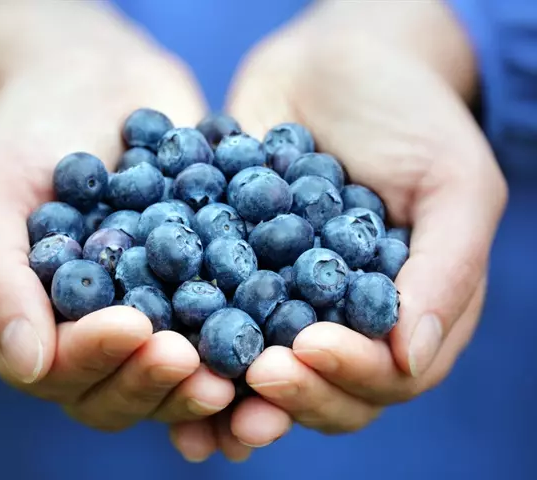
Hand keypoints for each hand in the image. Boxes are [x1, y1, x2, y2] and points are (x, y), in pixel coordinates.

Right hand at [0, 1, 240, 458]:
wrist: (92, 81)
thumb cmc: (27, 134)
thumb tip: (29, 367)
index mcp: (41, 327)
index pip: (64, 370)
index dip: (96, 358)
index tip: (132, 327)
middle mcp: (101, 334)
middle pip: (126, 387)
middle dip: (157, 380)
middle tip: (191, 361)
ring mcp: (159, 312)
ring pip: (181, 371)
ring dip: (210, 376)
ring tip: (241, 361)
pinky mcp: (207, 283)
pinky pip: (232, 317)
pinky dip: (256, 328)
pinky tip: (284, 324)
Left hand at [169, 0, 507, 452]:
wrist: (332, 62)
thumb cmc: (407, 112)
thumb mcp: (453, 180)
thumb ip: (446, 268)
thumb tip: (411, 356)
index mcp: (406, 313)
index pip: (388, 374)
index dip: (350, 373)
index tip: (307, 348)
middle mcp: (344, 319)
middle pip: (324, 387)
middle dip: (290, 393)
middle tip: (253, 379)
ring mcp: (286, 300)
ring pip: (262, 367)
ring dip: (231, 390)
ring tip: (196, 394)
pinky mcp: (234, 273)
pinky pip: (211, 314)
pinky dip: (187, 337)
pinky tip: (158, 348)